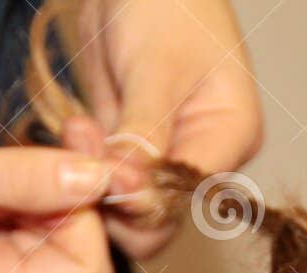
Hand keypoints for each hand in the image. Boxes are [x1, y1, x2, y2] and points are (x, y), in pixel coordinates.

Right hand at [0, 131, 119, 272]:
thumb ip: (24, 177)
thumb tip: (98, 176)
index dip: (90, 214)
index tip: (77, 154)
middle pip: (64, 258)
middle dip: (69, 194)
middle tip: (62, 126)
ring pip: (34, 247)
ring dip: (36, 194)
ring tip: (3, 146)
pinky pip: (0, 245)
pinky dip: (5, 204)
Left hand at [69, 0, 263, 257]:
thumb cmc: (167, 3)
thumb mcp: (156, 67)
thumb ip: (144, 132)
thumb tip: (129, 190)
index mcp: (230, 139)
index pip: (187, 201)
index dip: (142, 200)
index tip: (102, 172)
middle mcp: (204, 158)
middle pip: (159, 216)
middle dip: (113, 192)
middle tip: (82, 141)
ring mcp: (168, 157)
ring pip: (127, 203)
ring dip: (93, 178)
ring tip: (78, 129)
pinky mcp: (135, 149)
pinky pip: (109, 178)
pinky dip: (86, 164)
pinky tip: (76, 130)